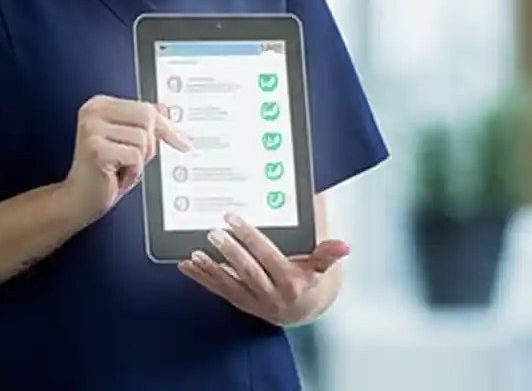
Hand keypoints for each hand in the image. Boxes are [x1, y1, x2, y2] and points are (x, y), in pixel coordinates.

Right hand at [60, 95, 191, 225]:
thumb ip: (146, 124)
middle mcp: (93, 112)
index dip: (165, 127)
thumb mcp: (129, 143)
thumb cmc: (103, 173)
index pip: (146, 108)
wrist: (80, 200)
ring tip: (120, 168)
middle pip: (147, 119)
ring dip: (139, 161)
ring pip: (143, 139)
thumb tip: (167, 109)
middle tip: (131, 160)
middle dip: (149, 145)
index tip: (183, 142)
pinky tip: (116, 175)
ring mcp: (92, 129)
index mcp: (100, 105)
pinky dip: (133, 172)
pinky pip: (135, 156)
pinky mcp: (96, 148)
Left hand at [179, 213, 348, 326]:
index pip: (269, 256)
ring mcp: (255, 302)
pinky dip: (202, 278)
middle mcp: (273, 295)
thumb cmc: (309, 280)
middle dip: (229, 251)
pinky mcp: (241, 304)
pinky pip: (219, 290)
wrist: (303, 311)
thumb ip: (327, 253)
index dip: (250, 238)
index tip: (234, 220)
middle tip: (213, 231)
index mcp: (292, 281)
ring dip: (210, 269)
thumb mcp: (321, 267)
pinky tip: (188, 265)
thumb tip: (343, 245)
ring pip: (230, 284)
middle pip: (248, 271)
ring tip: (196, 253)